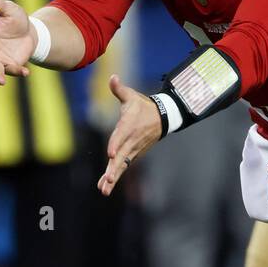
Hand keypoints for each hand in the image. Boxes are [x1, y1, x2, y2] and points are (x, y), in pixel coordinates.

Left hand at [97, 75, 163, 195]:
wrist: (163, 117)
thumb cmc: (143, 106)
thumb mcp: (132, 96)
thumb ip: (119, 89)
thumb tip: (112, 77)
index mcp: (129, 125)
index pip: (122, 135)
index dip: (116, 143)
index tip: (111, 154)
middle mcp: (131, 140)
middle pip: (122, 156)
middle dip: (114, 168)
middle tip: (108, 179)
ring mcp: (133, 149)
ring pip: (122, 165)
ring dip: (113, 177)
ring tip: (104, 189)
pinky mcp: (133, 154)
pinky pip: (123, 166)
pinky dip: (115, 176)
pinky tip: (105, 187)